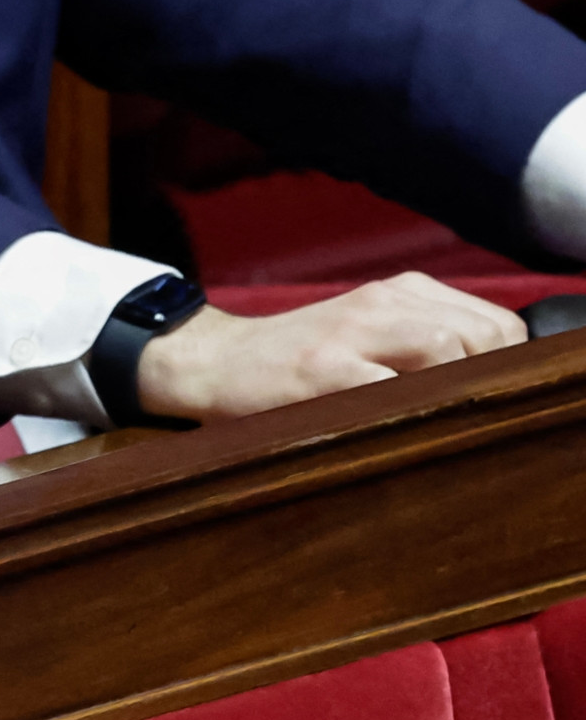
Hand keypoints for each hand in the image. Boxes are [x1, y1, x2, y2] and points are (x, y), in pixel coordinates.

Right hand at [136, 272, 526, 422]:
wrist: (215, 361)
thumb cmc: (301, 360)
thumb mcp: (369, 333)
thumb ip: (429, 343)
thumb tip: (500, 384)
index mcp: (401, 292)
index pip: (498, 324)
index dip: (504, 367)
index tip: (479, 398)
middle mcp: (382, 301)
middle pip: (484, 337)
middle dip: (484, 382)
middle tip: (452, 415)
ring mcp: (351, 332)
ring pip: (446, 351)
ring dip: (449, 394)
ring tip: (423, 419)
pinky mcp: (323, 369)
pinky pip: (392, 388)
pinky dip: (408, 412)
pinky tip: (393, 427)